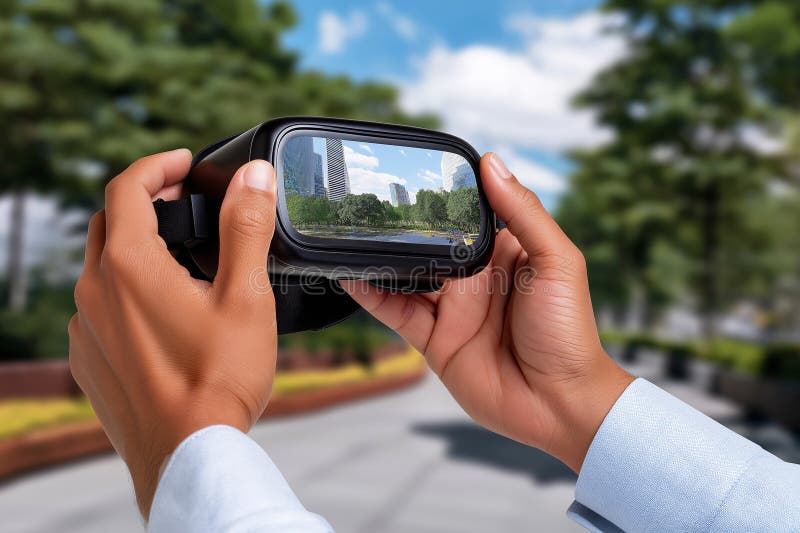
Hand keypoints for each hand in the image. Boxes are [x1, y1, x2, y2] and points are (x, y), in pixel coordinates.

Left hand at [69, 150, 278, 516]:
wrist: (187, 455)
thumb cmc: (218, 378)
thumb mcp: (245, 295)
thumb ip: (246, 227)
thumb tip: (254, 175)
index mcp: (129, 265)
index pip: (126, 186)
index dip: (158, 165)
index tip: (186, 164)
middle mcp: (94, 291)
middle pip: (109, 221)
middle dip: (145, 199)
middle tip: (186, 199)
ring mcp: (85, 328)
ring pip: (101, 265)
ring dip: (134, 245)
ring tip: (179, 254)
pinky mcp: (87, 358)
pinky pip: (98, 305)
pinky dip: (124, 288)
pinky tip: (162, 309)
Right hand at [342, 153, 632, 472]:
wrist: (558, 403)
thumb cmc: (568, 330)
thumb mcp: (557, 261)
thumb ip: (524, 212)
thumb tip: (492, 163)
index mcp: (503, 252)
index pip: (466, 214)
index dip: (443, 195)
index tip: (414, 169)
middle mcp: (473, 277)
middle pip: (429, 243)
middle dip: (402, 224)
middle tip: (369, 199)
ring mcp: (451, 308)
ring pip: (406, 275)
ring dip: (380, 257)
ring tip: (351, 232)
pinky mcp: (434, 340)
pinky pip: (396, 312)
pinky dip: (372, 295)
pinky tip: (351, 275)